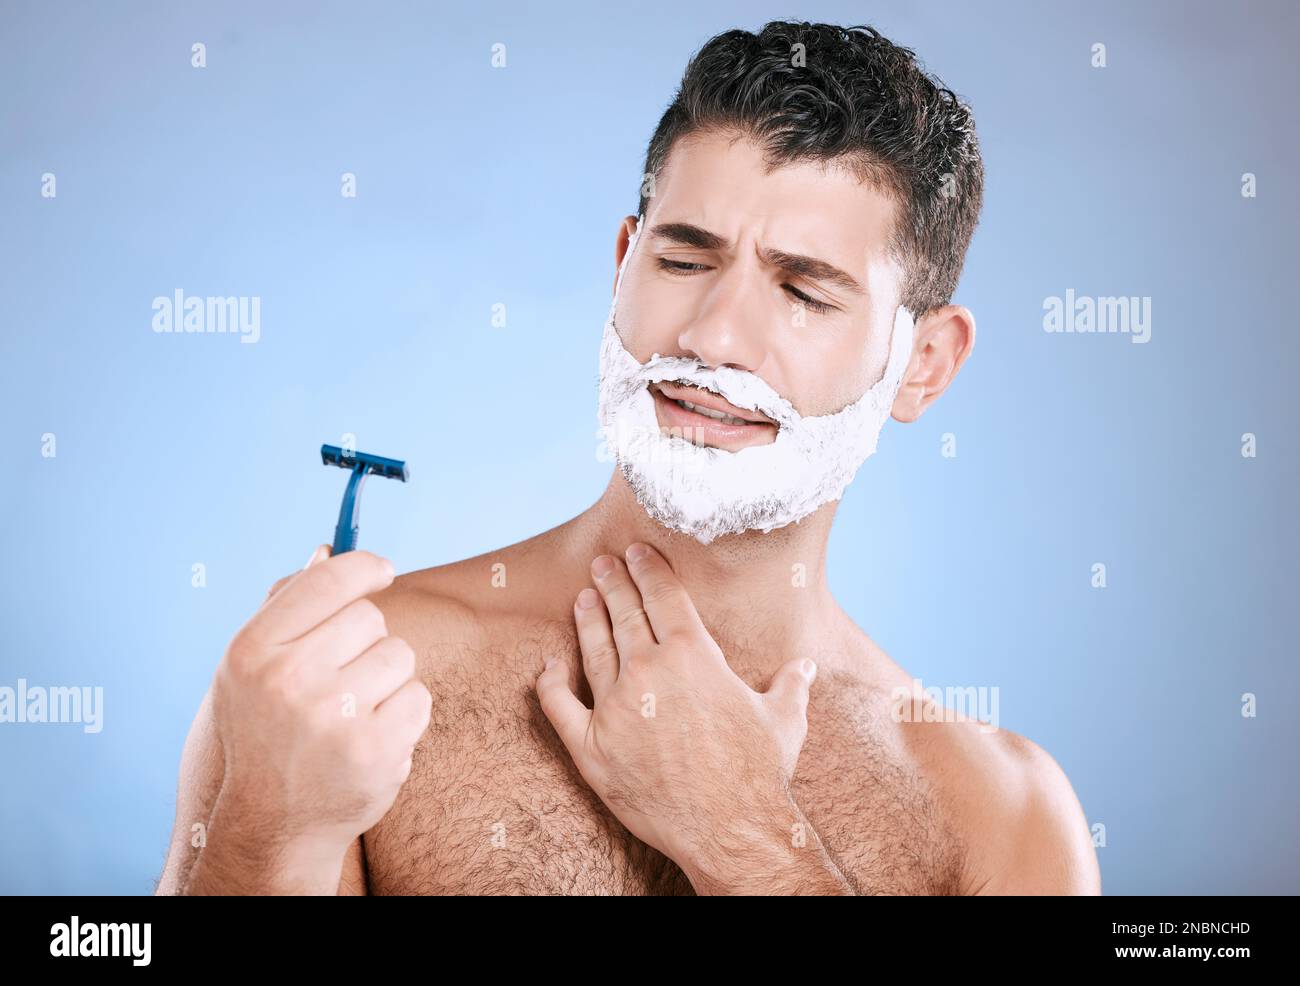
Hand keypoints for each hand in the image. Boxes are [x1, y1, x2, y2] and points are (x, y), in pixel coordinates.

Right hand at [210, 545, 431, 861]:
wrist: (274, 823)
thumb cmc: (267, 729)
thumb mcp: (254, 669)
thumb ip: (289, 608)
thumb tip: (327, 548)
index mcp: (251, 651)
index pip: (325, 581)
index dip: (363, 566)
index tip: (383, 569)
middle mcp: (288, 680)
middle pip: (370, 618)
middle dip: (366, 642)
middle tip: (340, 680)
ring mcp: (333, 717)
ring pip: (399, 655)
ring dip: (388, 678)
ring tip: (353, 712)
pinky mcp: (374, 750)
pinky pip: (419, 696)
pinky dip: (405, 714)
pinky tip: (372, 736)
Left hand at [536, 542, 816, 874]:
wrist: (730, 828)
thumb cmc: (760, 772)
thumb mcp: (785, 719)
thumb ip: (791, 685)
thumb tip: (806, 667)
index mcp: (695, 654)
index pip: (664, 597)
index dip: (649, 570)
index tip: (637, 553)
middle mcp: (649, 670)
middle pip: (625, 614)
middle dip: (613, 584)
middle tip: (603, 564)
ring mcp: (615, 706)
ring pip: (594, 649)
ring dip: (588, 620)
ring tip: (583, 599)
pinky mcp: (590, 746)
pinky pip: (559, 705)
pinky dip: (551, 681)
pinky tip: (551, 665)